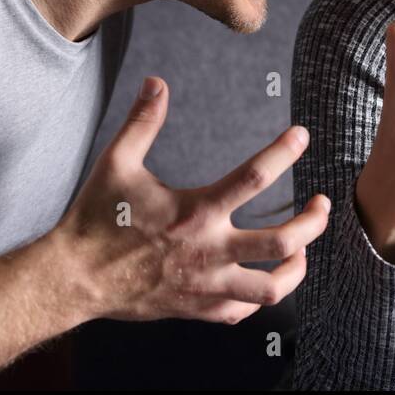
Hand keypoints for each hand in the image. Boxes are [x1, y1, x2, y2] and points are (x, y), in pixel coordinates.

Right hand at [53, 76, 330, 323]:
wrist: (71, 279)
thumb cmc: (94, 220)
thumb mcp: (116, 163)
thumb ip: (143, 122)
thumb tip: (157, 81)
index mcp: (195, 212)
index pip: (255, 177)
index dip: (284, 151)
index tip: (302, 135)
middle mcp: (208, 252)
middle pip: (282, 241)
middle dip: (313, 222)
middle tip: (323, 204)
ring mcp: (205, 286)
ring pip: (271, 288)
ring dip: (297, 268)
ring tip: (304, 250)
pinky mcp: (196, 310)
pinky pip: (242, 313)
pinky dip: (260, 298)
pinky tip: (265, 280)